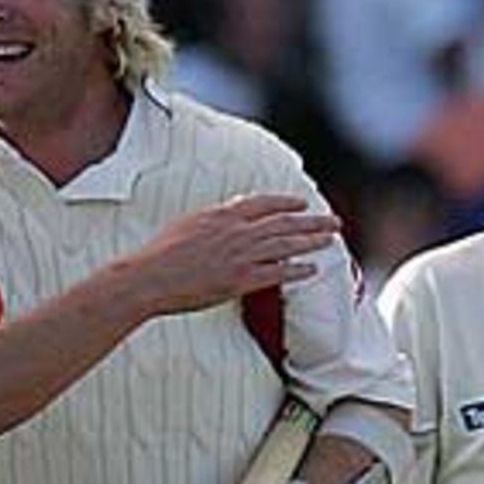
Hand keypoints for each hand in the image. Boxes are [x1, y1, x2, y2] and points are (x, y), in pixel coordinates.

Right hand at [139, 193, 339, 316]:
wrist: (149, 277)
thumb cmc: (160, 254)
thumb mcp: (187, 223)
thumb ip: (214, 217)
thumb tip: (229, 210)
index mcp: (223, 214)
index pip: (264, 203)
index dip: (286, 202)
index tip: (302, 204)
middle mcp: (236, 231)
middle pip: (284, 222)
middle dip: (312, 221)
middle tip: (333, 221)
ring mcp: (240, 256)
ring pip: (286, 244)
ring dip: (312, 241)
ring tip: (331, 240)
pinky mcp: (240, 280)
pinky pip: (276, 273)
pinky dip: (297, 270)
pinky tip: (312, 269)